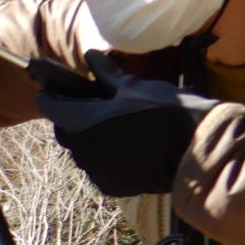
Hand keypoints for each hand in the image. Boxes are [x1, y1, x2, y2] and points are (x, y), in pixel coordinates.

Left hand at [36, 51, 218, 196]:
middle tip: (85, 109)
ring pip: (82, 154)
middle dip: (69, 121)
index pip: (52, 109)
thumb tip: (90, 57)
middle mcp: (83, 149)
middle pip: (65, 133)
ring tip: (108, 129)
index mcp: (83, 121)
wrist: (195, 149)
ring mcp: (97, 171)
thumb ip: (106, 75)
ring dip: (88, 141)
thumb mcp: (134, 87)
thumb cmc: (165, 111)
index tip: (48, 93)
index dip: (49, 99)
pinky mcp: (112, 187)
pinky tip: (122, 150)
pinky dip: (104, 160)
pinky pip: (99, 171)